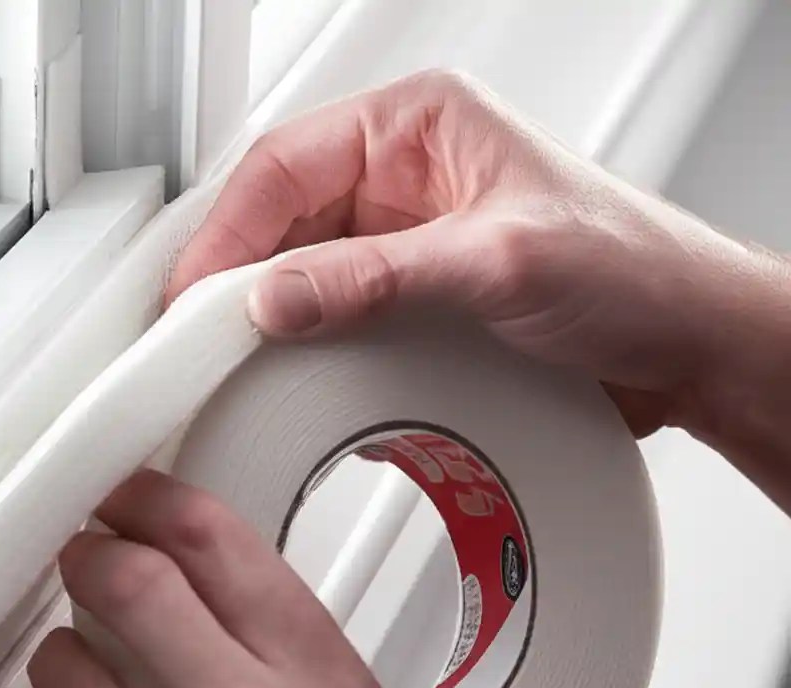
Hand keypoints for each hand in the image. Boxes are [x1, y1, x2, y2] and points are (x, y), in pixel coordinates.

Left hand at [27, 470, 398, 687]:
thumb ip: (269, 629)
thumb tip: (188, 559)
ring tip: (72, 661)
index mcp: (307, 663)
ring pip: (70, 672)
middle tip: (83, 558)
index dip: (144, 497)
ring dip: (59, 658)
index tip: (121, 495)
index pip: (207, 535)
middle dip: (89, 558)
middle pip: (132, 586)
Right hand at [169, 69, 790, 510]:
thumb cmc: (633, 266)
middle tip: (201, 330)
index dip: (228, 229)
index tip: (197, 292)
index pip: (286, 162)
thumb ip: (373, 280)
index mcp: (418, 123)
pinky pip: (333, 304)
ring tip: (240, 352)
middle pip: (281, 213)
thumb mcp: (493, 264)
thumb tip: (274, 297)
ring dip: (270, 308)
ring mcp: (404, 233)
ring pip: (299, 263)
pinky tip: (294, 364)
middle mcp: (404, 171)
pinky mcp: (411, 289)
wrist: (691, 343)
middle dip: (238, 272)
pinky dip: (307, 337)